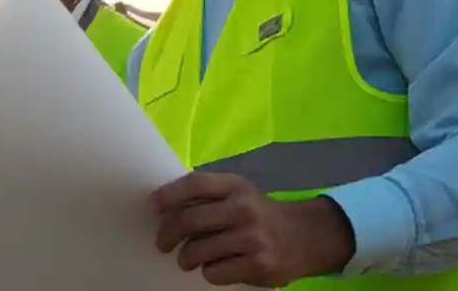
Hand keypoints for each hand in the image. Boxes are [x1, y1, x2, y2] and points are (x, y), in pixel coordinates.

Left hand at [150, 171, 354, 286]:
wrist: (305, 236)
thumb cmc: (259, 213)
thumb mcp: (238, 193)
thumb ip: (208, 195)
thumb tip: (163, 206)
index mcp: (235, 186)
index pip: (195, 184)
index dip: (168, 194)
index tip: (151, 206)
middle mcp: (243, 209)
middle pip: (189, 220)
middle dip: (167, 235)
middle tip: (162, 244)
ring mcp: (252, 239)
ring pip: (197, 251)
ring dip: (186, 258)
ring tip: (189, 259)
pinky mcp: (258, 265)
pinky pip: (214, 273)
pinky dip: (209, 272)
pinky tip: (218, 266)